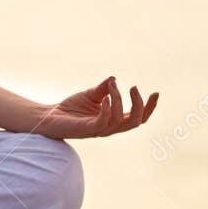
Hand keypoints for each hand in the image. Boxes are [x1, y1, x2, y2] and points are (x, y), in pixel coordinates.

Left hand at [34, 75, 158, 139]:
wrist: (50, 116)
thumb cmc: (71, 108)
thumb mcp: (90, 95)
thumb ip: (103, 89)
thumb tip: (113, 78)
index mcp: (114, 119)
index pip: (138, 117)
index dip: (150, 107)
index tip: (156, 92)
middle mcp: (110, 127)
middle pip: (136, 122)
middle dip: (140, 105)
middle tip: (133, 87)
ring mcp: (100, 130)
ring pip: (120, 120)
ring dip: (119, 100)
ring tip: (112, 85)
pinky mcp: (88, 130)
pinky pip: (103, 122)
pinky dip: (108, 109)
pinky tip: (105, 97)